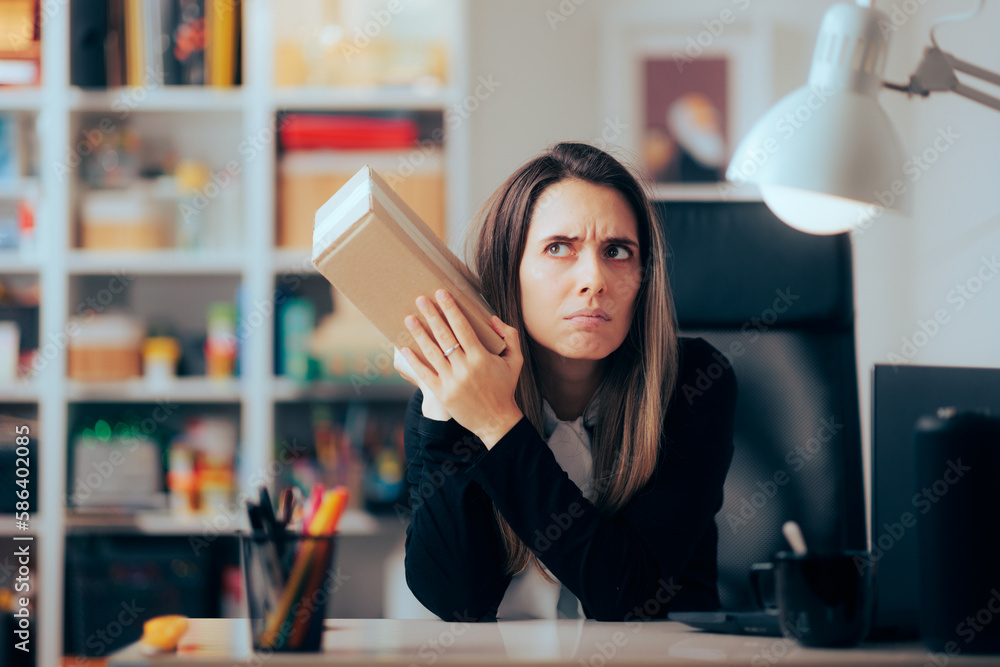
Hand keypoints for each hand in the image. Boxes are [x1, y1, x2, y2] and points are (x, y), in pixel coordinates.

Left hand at [400, 289, 524, 448]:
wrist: (496, 421)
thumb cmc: (505, 388)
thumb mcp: (515, 361)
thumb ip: (510, 337)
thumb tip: (493, 319)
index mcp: (481, 357)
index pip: (462, 327)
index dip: (451, 309)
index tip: (441, 294)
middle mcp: (465, 368)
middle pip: (444, 336)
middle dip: (431, 315)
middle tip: (420, 300)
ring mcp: (452, 381)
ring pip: (432, 352)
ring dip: (419, 334)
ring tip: (409, 319)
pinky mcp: (443, 393)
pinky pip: (425, 374)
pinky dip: (414, 360)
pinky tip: (405, 348)